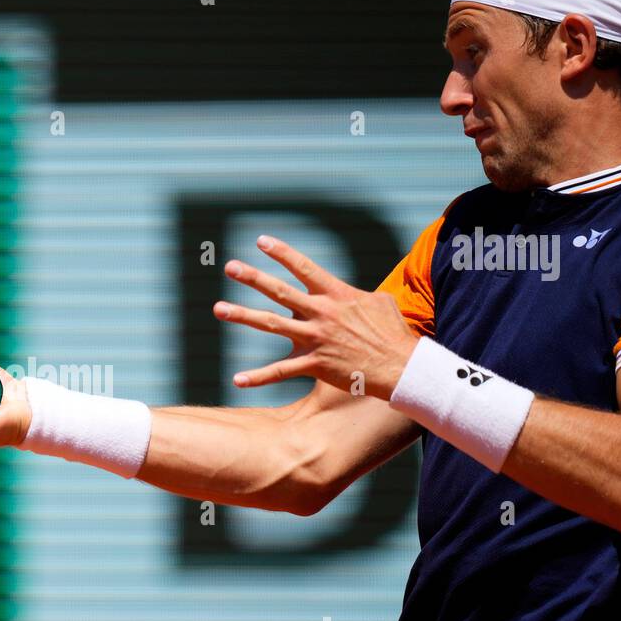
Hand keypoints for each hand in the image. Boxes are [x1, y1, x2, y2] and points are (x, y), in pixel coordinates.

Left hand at [214, 235, 419, 398]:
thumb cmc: (393, 333)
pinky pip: (281, 371)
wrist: (402, 367)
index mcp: (336, 294)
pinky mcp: (315, 365)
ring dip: (242, 315)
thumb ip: (356, 295)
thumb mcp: (379, 302)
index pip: (304, 268)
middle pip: (280, 291)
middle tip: (229, 266)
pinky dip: (258, 377)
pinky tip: (237, 380)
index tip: (261, 241)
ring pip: (271, 325)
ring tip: (218, 308)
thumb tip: (350, 293)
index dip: (282, 253)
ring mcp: (315, 338)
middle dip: (252, 277)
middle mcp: (321, 313)